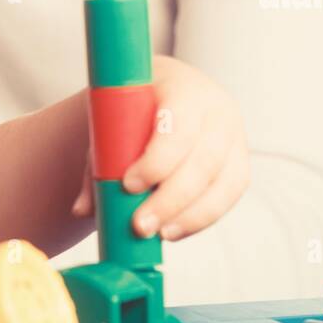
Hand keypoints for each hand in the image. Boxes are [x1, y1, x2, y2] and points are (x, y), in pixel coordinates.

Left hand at [105, 55, 249, 241]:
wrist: (161, 96)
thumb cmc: (131, 110)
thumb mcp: (111, 123)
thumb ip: (97, 162)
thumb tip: (83, 209)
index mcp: (183, 88)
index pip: (178, 126)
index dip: (157, 160)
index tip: (129, 185)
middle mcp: (217, 109)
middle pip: (204, 160)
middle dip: (171, 199)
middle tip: (139, 226)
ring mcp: (235, 136)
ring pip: (224, 183)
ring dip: (191, 216)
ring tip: (158, 234)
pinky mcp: (239, 162)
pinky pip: (229, 196)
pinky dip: (202, 218)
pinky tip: (175, 231)